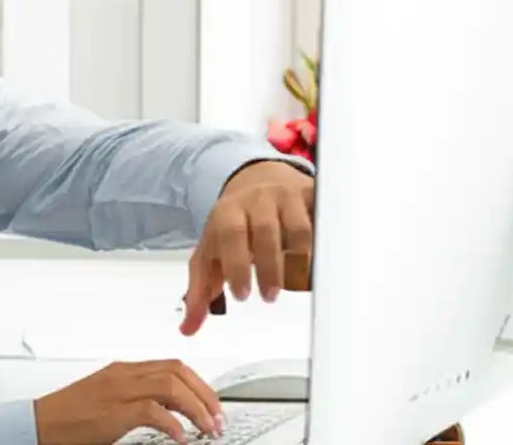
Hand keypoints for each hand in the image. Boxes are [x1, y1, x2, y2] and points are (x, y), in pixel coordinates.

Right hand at [33, 360, 222, 444]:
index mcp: (123, 370)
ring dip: (196, 408)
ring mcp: (118, 391)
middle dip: (205, 394)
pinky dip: (173, 424)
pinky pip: (153, 412)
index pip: (172, 366)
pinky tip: (181, 437)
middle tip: (217, 418)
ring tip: (207, 428)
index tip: (212, 404)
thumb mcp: (107, 399)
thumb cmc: (69, 416)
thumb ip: (136, 398)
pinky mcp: (113, 412)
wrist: (39, 423)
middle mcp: (123, 375)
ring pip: (171, 386)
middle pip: (177, 371)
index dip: (199, 384)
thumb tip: (171, 411)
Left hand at [180, 161, 314, 335]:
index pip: (230, 234)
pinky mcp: (310, 197)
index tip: (242, 295)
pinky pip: (321, 220)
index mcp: (227, 213)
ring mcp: (285, 197)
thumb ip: (199, 292)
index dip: (236, 265)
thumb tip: (188, 329)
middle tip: (269, 297)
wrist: (257, 182)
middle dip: (268, 267)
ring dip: (299, 259)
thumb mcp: (210, 254)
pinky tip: (324, 262)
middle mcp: (256, 201)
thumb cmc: (232, 227)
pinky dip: (324, 241)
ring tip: (297, 284)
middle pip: (264, 231)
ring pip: (297, 227)